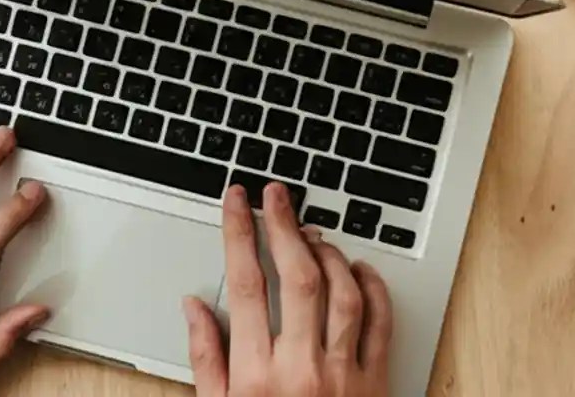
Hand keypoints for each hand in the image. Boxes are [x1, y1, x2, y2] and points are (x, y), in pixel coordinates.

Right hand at [183, 183, 392, 396]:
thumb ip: (207, 358)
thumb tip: (193, 307)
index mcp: (255, 376)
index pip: (245, 286)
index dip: (240, 233)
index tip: (238, 202)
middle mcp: (301, 370)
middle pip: (298, 279)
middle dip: (285, 227)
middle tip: (277, 196)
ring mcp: (343, 375)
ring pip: (344, 295)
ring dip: (330, 256)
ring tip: (314, 235)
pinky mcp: (375, 383)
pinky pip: (381, 324)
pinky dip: (374, 289)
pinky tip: (360, 269)